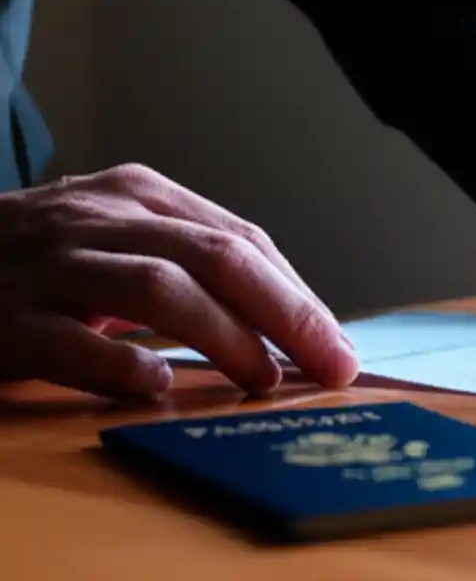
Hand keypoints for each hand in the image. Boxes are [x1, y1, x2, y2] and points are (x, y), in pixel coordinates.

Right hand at [0, 163, 357, 397]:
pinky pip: (70, 342)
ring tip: (264, 378)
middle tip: (331, 365)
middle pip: (216, 257)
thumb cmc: (43, 258)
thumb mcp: (120, 237)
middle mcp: (101, 218)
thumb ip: (192, 262)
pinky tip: (158, 385)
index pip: (241, 240)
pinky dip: (120, 365)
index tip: (338, 345)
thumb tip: (289, 319)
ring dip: (224, 337)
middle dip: (287, 314)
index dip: (297, 295)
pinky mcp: (3, 317)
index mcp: (140, 195)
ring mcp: (50, 264)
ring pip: (158, 288)